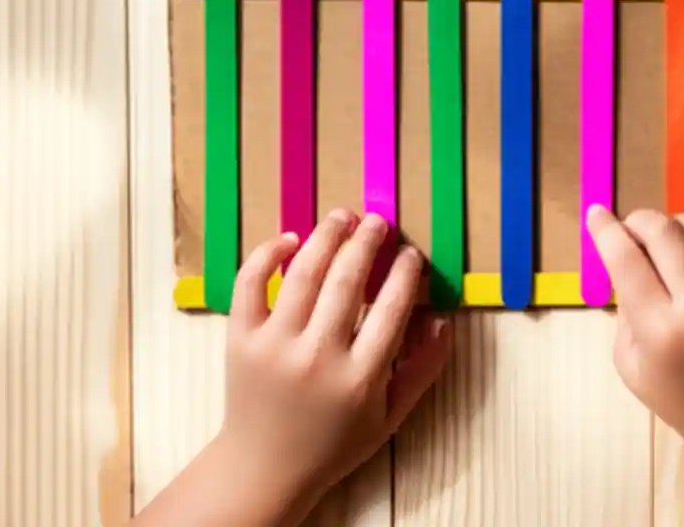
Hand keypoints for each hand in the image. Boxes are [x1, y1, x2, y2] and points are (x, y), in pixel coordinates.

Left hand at [220, 210, 451, 519]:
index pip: (391, 309)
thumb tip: (443, 320)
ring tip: (342, 216)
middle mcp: (317, 357)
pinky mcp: (240, 339)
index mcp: (360, 378)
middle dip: (367, 243)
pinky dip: (268, 255)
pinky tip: (289, 240)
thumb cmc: (335, 441)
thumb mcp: (391, 416)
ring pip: (302, 274)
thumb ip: (423, 369)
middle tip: (379, 222)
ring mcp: (274, 346)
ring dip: (326, 236)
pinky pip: (250, 284)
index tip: (411, 255)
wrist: (265, 466)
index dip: (405, 274)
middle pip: (346, 281)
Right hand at [585, 206, 683, 446]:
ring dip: (673, 224)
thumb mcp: (629, 362)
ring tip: (665, 243)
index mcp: (661, 329)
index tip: (596, 213)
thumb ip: (624, 308)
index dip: (606, 230)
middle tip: (630, 231)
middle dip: (638, 222)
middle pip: (663, 231)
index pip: (626, 260)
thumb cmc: (679, 396)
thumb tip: (624, 257)